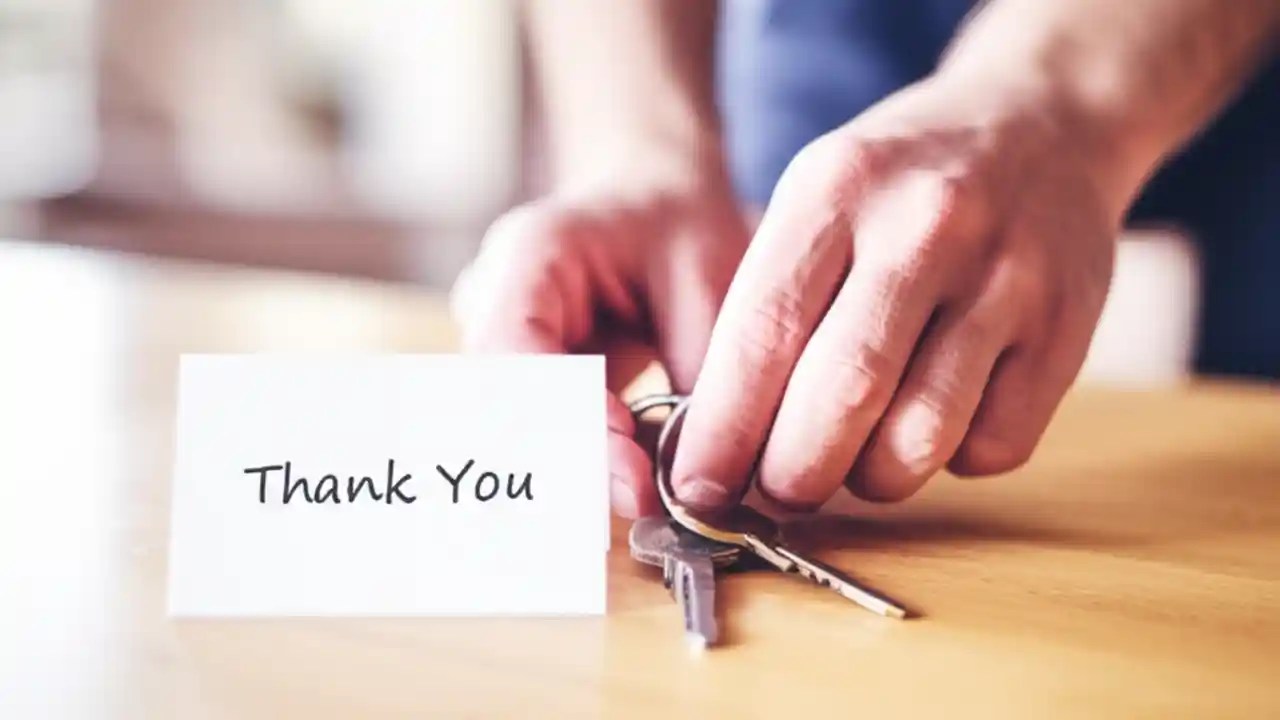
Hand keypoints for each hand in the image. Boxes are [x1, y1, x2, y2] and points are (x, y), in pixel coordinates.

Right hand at [451, 182, 748, 517]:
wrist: (653, 199)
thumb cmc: (682, 227)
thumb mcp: (710, 283)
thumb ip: (697, 376)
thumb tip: (693, 482)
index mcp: (530, 253)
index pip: (515, 351)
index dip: (564, 418)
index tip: (632, 468)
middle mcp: (490, 297)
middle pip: (498, 401)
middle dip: (565, 461)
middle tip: (640, 500)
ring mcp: (492, 337)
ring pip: (504, 426)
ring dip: (565, 471)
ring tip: (636, 500)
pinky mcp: (512, 373)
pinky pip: (527, 431)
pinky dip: (572, 463)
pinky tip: (622, 487)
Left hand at [672, 74, 1121, 511]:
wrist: (1044, 123)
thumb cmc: (901, 182)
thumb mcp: (819, 195)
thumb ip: (769, 303)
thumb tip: (720, 441)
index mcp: (838, 187)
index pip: (763, 334)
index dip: (723, 431)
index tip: (699, 486)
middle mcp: (926, 226)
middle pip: (842, 396)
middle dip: (793, 473)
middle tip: (780, 488)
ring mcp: (1007, 278)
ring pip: (920, 438)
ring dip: (872, 479)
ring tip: (856, 457)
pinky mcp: (1068, 330)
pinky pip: (993, 447)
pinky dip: (951, 460)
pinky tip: (936, 419)